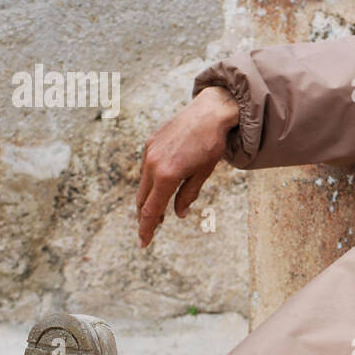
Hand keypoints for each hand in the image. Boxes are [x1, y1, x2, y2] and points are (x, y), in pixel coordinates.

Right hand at [135, 86, 239, 246]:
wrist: (210, 111)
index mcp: (167, 175)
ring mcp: (149, 152)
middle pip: (142, 199)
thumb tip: (179, 214)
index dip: (147, 228)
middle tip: (150, 230)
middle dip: (145, 216)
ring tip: (157, 211)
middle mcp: (153, 164)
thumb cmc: (212, 145)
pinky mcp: (150, 142)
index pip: (151, 210)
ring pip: (143, 184)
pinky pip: (147, 168)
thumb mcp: (203, 174)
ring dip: (148, 199)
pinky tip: (162, 185)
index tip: (144, 242)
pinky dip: (151, 181)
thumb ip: (188, 195)